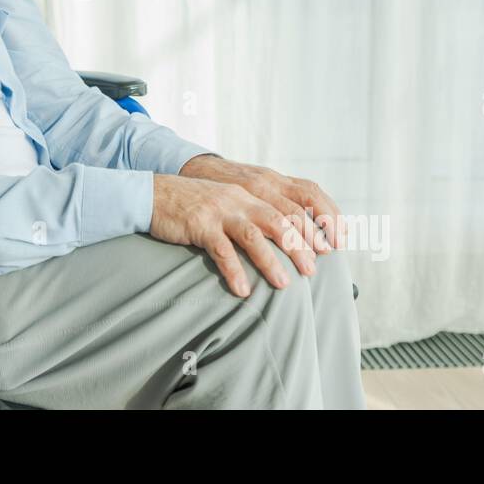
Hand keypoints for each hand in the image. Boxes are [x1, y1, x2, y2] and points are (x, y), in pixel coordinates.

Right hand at [148, 173, 320, 297]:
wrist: (154, 194)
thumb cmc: (193, 204)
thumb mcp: (226, 202)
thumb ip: (250, 213)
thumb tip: (281, 237)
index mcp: (249, 193)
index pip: (289, 207)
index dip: (311, 227)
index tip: (328, 248)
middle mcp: (238, 199)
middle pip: (278, 220)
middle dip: (298, 245)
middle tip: (312, 270)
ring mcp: (219, 211)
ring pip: (252, 235)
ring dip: (270, 261)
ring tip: (283, 284)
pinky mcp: (199, 225)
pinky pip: (221, 250)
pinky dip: (233, 271)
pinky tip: (241, 290)